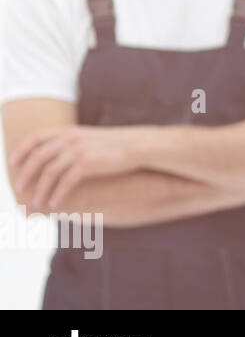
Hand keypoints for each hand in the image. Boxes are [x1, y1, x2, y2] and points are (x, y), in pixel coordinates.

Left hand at [9, 125, 142, 209]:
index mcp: (69, 131)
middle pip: (38, 157)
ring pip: (50, 173)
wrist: (138, 146)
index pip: (36, 137)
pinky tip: (55, 205)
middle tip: (19, 188)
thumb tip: (55, 154)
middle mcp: (71, 139)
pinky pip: (65, 182)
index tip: (12, 162)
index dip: (21, 150)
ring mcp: (78, 151)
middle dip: (26, 174)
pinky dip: (57, 195)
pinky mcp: (88, 165)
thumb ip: (71, 142)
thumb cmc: (115, 144)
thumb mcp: (90, 137)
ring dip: (41, 190)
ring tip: (36, 203)